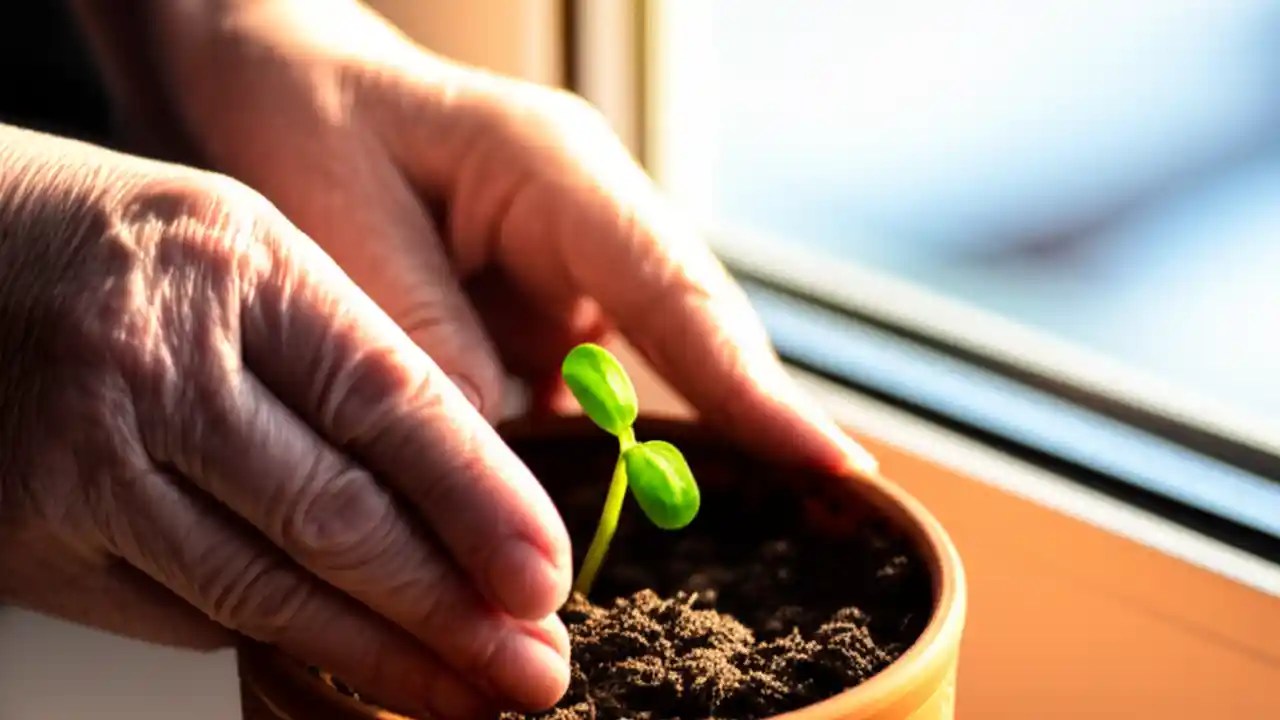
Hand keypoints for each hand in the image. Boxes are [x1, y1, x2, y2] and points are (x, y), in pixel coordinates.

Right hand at [0, 125, 571, 717]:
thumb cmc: (124, 250)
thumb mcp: (246, 252)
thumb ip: (349, 353)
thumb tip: (474, 488)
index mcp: (236, 269)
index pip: (387, 401)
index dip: (479, 501)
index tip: (547, 578)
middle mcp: (154, 368)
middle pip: (333, 516)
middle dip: (448, 610)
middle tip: (537, 671)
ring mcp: (80, 464)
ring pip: (261, 593)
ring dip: (380, 660)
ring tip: (471, 699)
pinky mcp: (31, 541)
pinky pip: (183, 620)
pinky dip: (282, 652)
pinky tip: (356, 675)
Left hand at [131, 0, 877, 474]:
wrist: (269, 81)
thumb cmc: (303, 119)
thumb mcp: (341, 221)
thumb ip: (424, 340)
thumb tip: (497, 457)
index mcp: (555, 172)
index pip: (675, 287)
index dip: (753, 384)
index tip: (830, 464)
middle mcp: (585, 224)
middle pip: (691, 337)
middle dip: (741, 430)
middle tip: (813, 521)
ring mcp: (567, 271)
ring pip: (642, 378)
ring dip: (657, 463)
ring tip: (693, 540)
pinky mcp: (537, 312)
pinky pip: (581, 398)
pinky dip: (585, 462)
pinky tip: (577, 525)